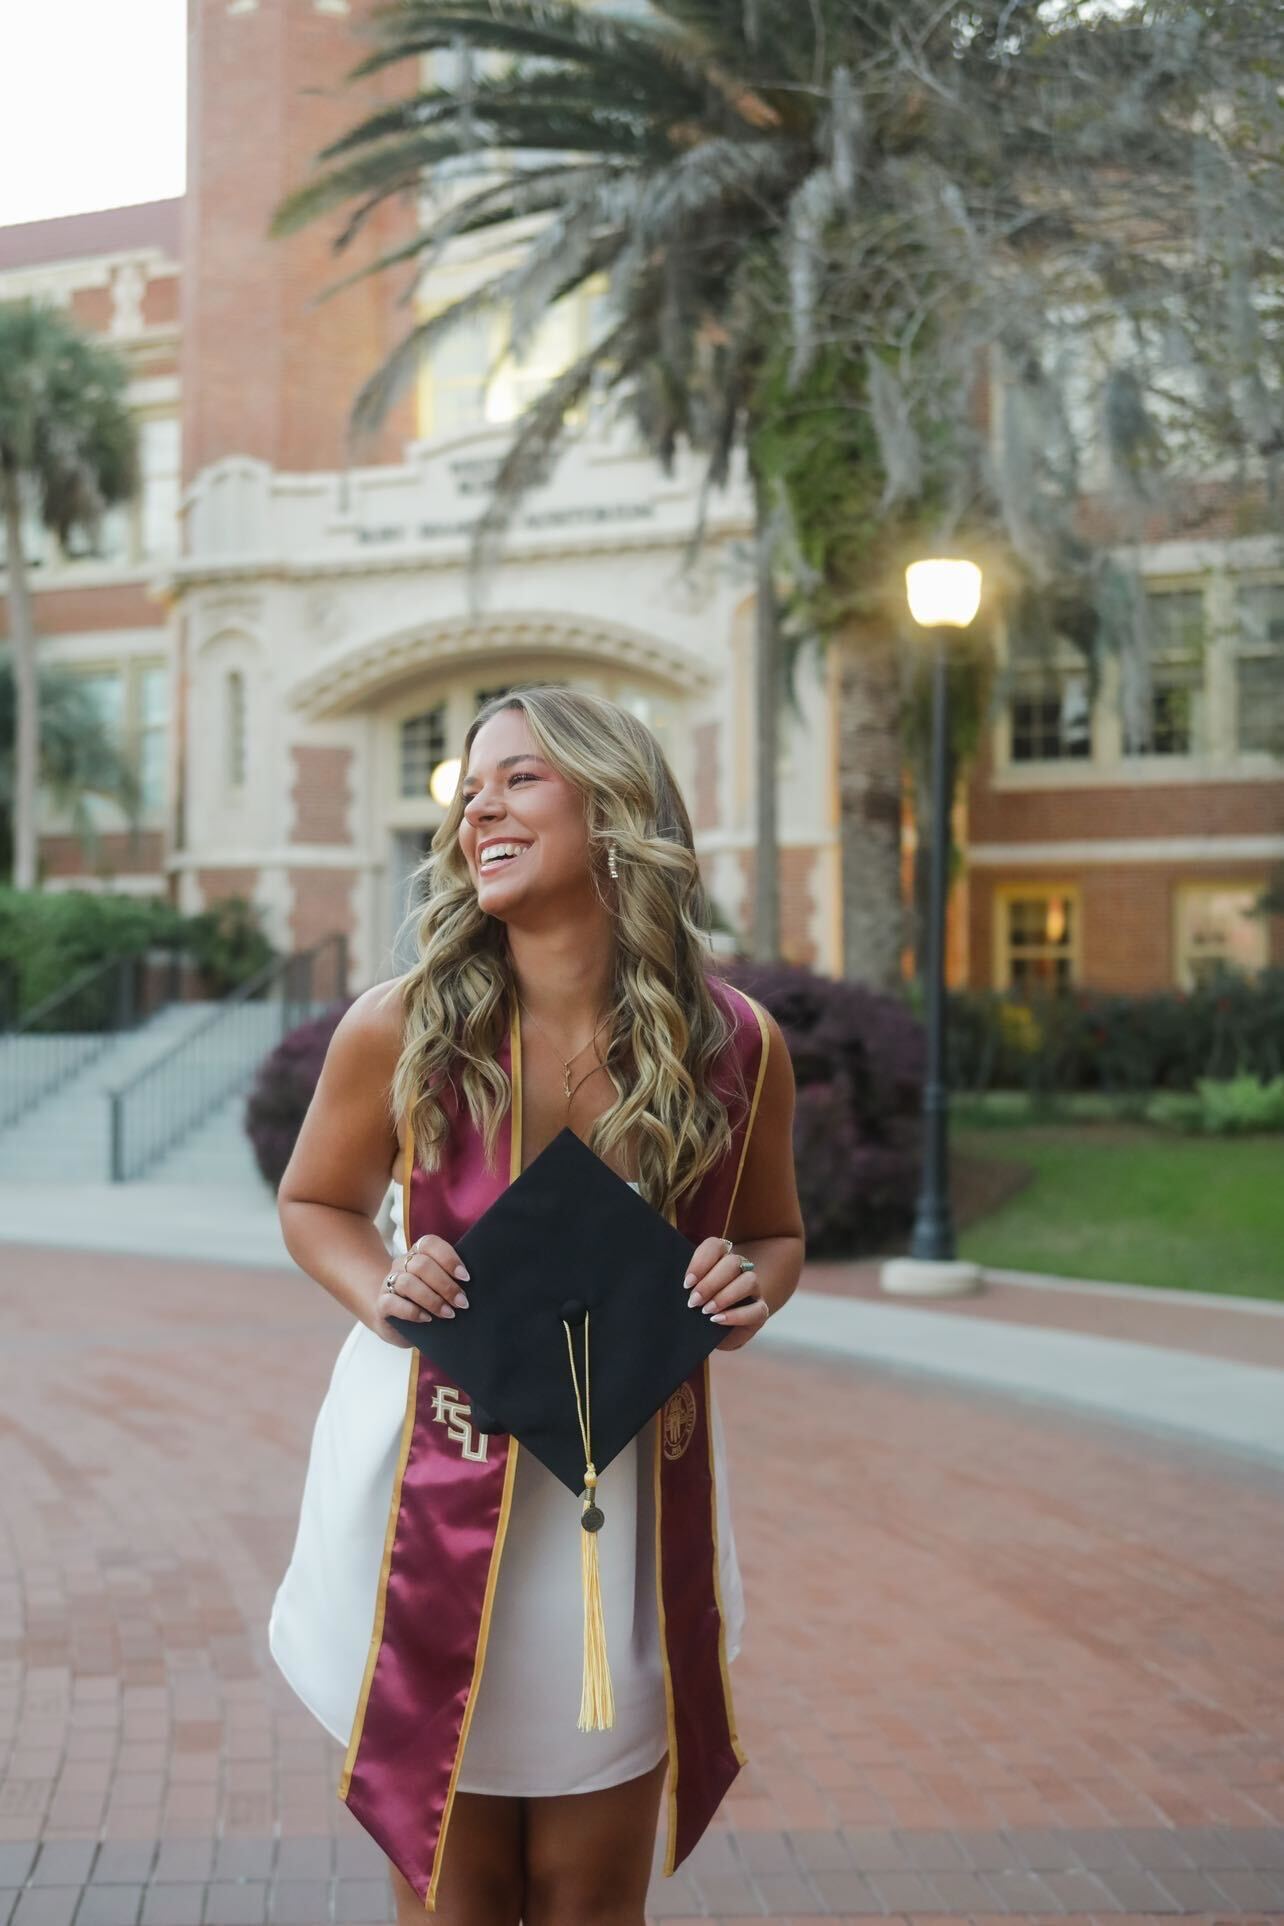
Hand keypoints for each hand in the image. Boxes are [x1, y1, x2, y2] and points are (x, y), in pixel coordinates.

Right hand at [371, 1233, 470, 1347]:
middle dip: (445, 1285)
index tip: (466, 1277)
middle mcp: (401, 1264)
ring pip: (408, 1282)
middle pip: (421, 1264)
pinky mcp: (382, 1304)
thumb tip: (473, 1286)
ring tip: (448, 1313)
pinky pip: (392, 1302)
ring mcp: (388, 1283)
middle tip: (462, 1302)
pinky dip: (412, 1311)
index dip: (448, 1258)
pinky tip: (427, 1319)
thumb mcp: (439, 1287)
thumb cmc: (426, 1300)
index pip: (430, 1243)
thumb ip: (451, 1279)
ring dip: (432, 1299)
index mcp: (417, 1253)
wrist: (395, 1320)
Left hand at [682, 1237, 768, 1352]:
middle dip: (710, 1283)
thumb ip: (687, 1284)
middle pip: (732, 1262)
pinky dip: (736, 1315)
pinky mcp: (760, 1310)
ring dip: (725, 1296)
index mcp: (720, 1259)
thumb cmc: (696, 1309)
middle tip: (693, 1301)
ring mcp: (753, 1289)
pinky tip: (718, 1320)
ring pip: (748, 1280)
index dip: (701, 1261)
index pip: (715, 1246)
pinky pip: (756, 1309)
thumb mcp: (689, 1293)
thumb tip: (681, 1285)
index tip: (687, 1283)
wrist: (710, 1334)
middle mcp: (740, 1269)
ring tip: (706, 1311)